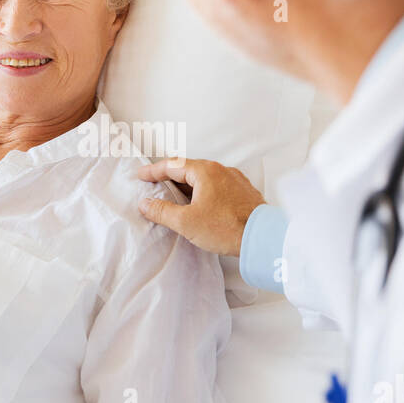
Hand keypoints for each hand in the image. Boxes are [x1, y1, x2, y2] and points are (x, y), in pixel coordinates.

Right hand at [136, 157, 264, 256]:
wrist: (262, 238)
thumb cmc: (225, 228)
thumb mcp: (186, 222)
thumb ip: (162, 211)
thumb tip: (146, 204)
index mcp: (205, 171)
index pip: (172, 165)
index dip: (153, 171)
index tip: (141, 176)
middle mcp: (221, 170)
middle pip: (189, 169)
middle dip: (170, 177)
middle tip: (154, 185)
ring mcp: (235, 180)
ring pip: (204, 178)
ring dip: (187, 185)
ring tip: (174, 197)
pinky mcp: (243, 193)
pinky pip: (217, 187)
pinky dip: (203, 192)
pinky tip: (200, 205)